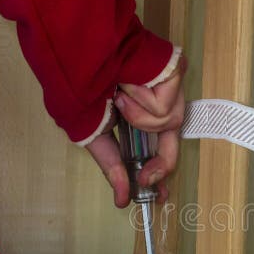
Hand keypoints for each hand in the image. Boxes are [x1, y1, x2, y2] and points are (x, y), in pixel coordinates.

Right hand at [86, 56, 186, 207]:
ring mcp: (169, 87)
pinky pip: (165, 108)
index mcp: (142, 115)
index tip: (159, 195)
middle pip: (173, 142)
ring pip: (168, 124)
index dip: (161, 172)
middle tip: (145, 178)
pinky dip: (141, 104)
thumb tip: (121, 200)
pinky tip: (127, 86)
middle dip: (161, 164)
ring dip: (138, 118)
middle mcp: (160, 102)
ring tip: (119, 97)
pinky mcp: (174, 74)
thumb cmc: (82, 84)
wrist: (79, 52)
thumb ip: (113, 167)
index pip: (161, 149)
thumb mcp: (96, 135)